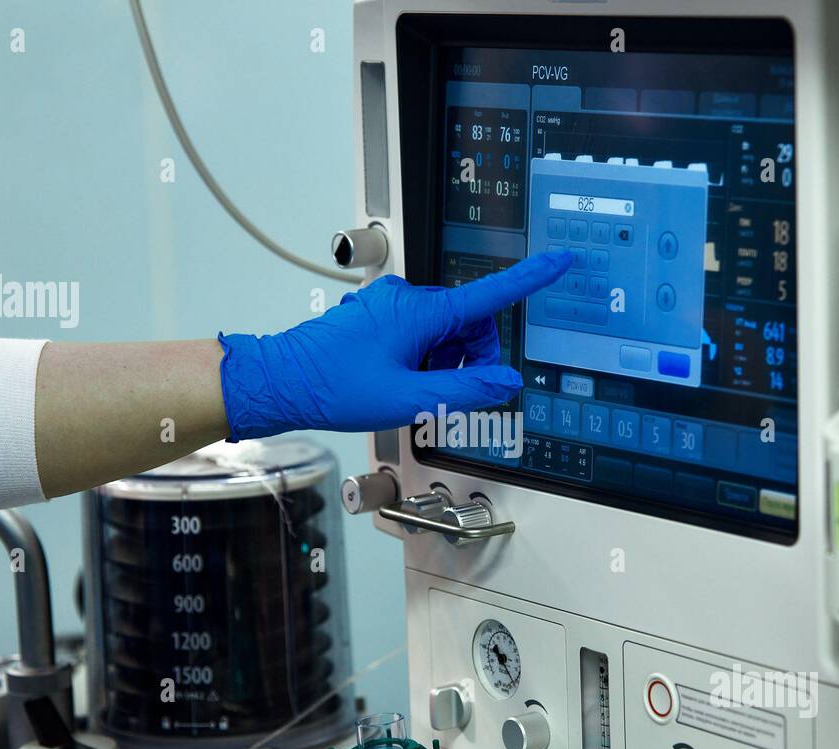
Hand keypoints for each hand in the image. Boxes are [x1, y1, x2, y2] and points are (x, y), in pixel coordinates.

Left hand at [218, 250, 570, 437]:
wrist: (281, 382)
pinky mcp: (374, 316)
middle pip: (466, 323)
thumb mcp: (408, 397)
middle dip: (469, 357)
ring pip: (441, 331)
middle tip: (448, 392)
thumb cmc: (332, 386)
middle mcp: (406, 300)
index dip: (529, 279)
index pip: (489, 294)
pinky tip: (397, 380)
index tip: (557, 261)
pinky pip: (416, 332)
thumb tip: (504, 383)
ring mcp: (388, 305)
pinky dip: (420, 357)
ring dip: (441, 361)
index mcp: (420, 312)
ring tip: (411, 389)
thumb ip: (465, 391)